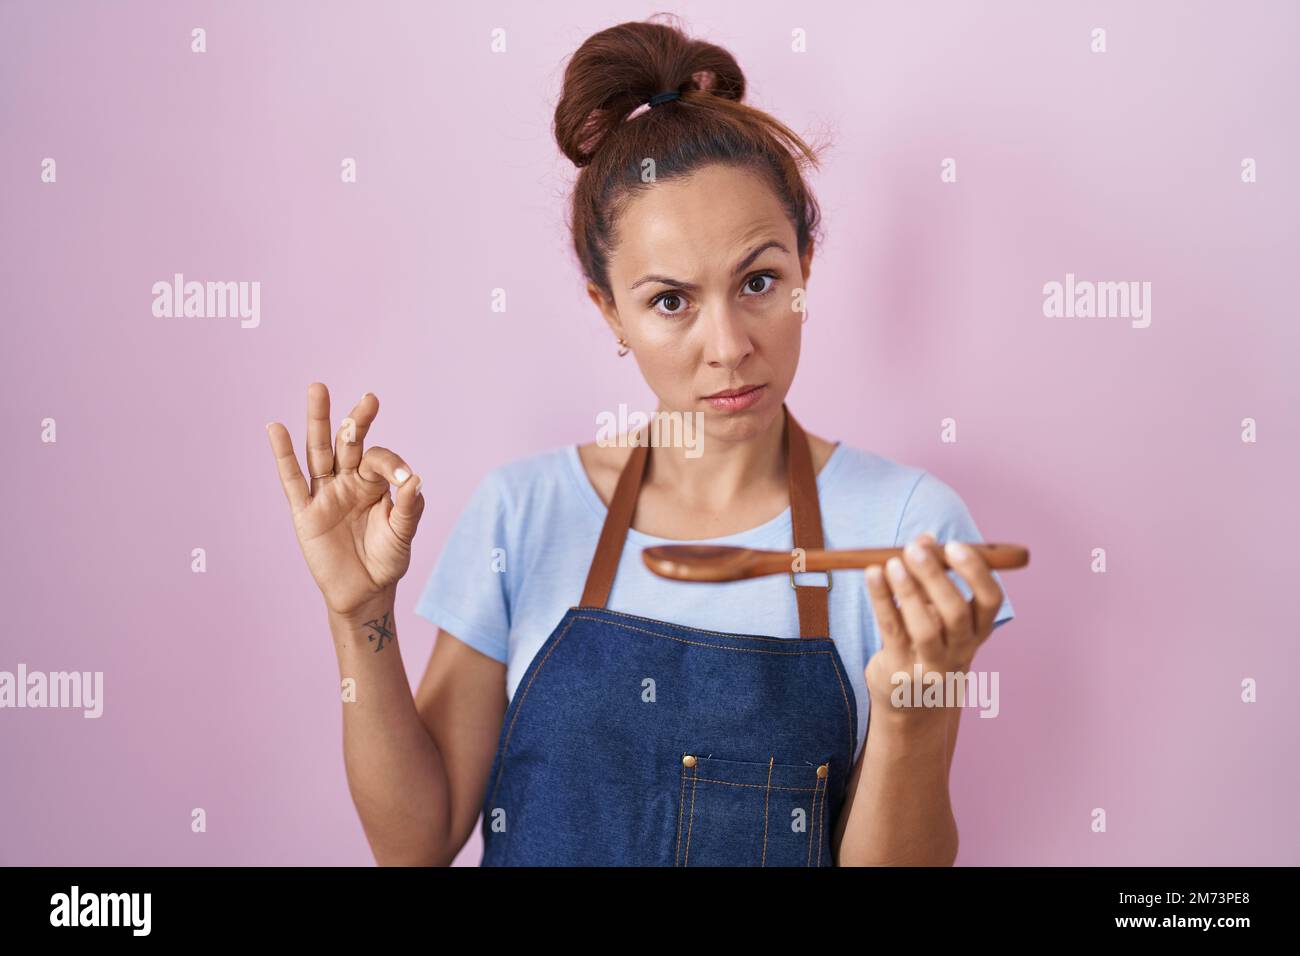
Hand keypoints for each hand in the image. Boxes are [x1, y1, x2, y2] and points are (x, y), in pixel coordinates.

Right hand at [266, 382, 424, 617]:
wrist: (364, 593)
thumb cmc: (386, 560)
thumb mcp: (402, 535)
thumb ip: (409, 508)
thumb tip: (415, 479)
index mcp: (373, 483)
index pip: (378, 460)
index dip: (391, 465)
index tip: (405, 482)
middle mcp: (348, 481)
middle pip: (348, 442)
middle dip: (356, 421)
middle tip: (369, 399)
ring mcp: (325, 493)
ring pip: (318, 451)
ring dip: (318, 422)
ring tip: (318, 389)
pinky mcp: (304, 512)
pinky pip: (292, 480)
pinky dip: (283, 455)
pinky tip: (275, 428)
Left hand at [863, 532, 1004, 723]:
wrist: (910, 703)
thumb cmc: (925, 643)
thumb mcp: (935, 610)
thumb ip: (931, 576)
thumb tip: (925, 538)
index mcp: (977, 629)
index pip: (990, 600)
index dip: (975, 572)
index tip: (954, 546)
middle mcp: (961, 650)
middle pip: (956, 612)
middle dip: (936, 577)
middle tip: (915, 549)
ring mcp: (931, 665)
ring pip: (925, 627)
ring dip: (908, 591)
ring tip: (891, 563)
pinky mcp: (900, 671)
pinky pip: (891, 631)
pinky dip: (881, 599)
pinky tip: (872, 575)